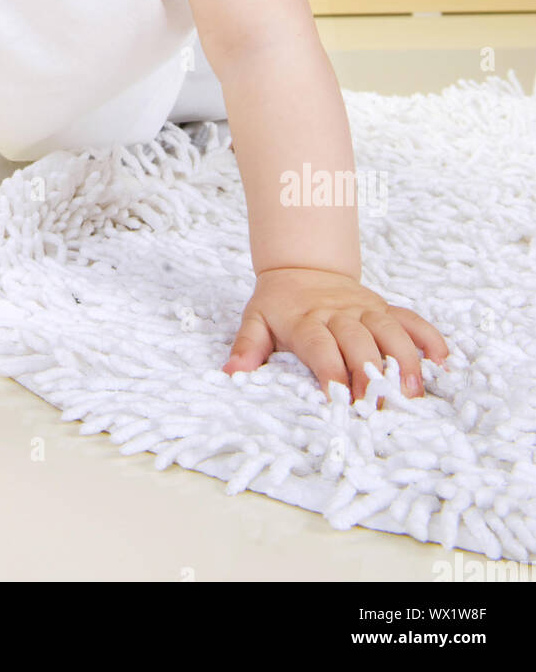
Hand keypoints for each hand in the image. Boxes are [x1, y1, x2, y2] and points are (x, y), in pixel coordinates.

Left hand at [221, 267, 449, 402]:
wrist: (302, 265)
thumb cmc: (278, 303)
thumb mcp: (255, 319)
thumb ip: (247, 346)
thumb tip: (231, 372)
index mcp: (306, 320)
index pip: (320, 347)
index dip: (330, 370)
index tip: (338, 398)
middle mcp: (340, 314)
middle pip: (360, 343)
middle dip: (370, 375)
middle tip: (379, 408)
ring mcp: (366, 310)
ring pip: (391, 332)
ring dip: (405, 361)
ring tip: (413, 392)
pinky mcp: (384, 308)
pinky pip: (411, 319)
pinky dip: (428, 338)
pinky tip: (442, 360)